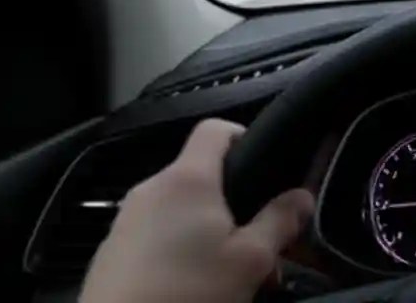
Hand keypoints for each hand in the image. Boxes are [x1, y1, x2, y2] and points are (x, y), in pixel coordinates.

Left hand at [81, 118, 314, 302]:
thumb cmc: (189, 292)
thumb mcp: (249, 262)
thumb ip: (279, 222)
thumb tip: (303, 196)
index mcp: (188, 178)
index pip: (215, 128)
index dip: (243, 136)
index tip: (265, 169)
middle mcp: (152, 186)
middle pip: (200, 175)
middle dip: (233, 202)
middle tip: (257, 243)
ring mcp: (126, 217)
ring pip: (179, 207)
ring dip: (207, 229)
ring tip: (227, 271)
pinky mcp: (112, 247)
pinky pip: (155, 231)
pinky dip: (178, 246)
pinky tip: (189, 284)